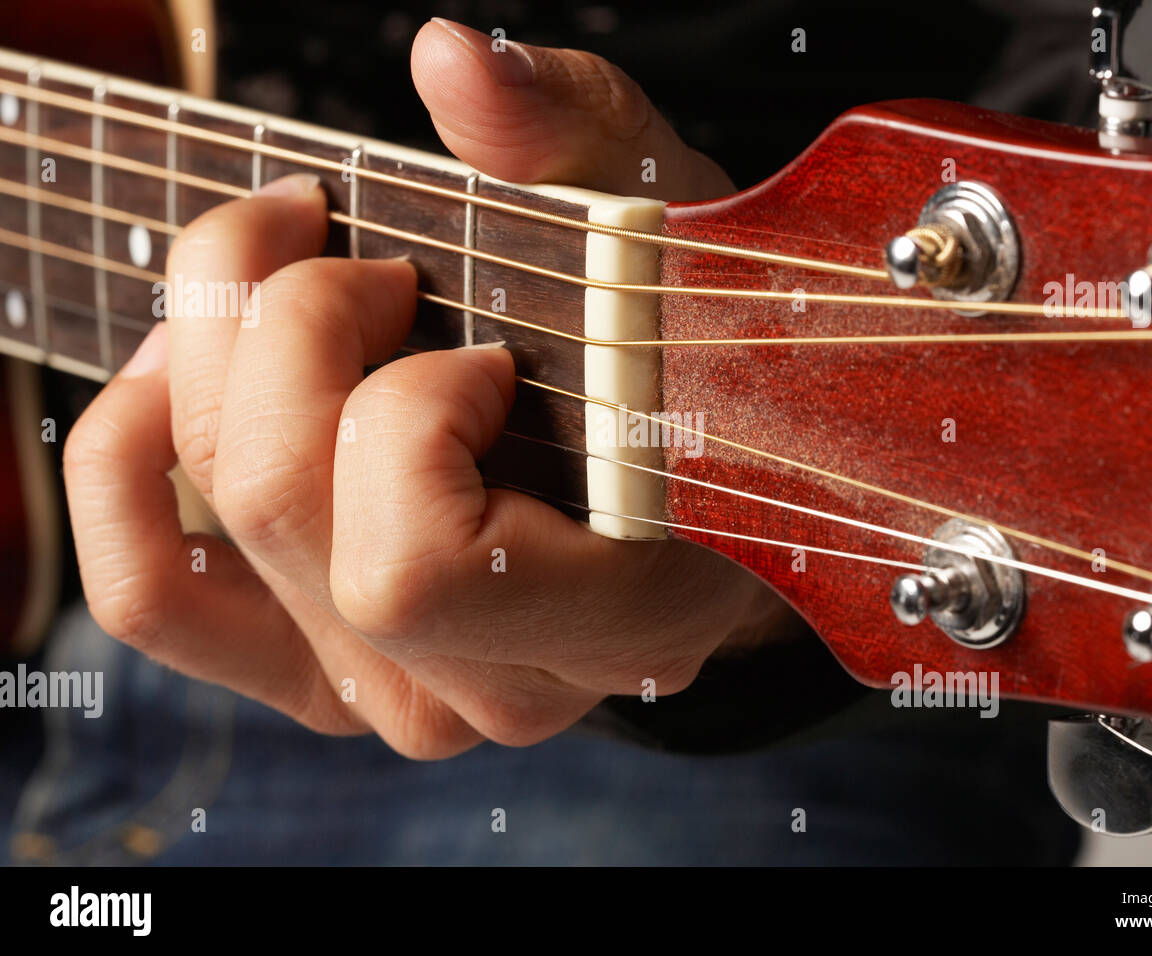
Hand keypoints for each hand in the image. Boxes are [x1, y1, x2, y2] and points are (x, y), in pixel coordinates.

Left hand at [63, 19, 795, 756]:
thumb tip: (449, 59)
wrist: (676, 481)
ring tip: (273, 282)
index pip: (414, 566)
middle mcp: (492, 689)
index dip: (411, 414)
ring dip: (209, 367)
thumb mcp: (656, 235)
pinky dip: (127, 470)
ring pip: (211, 535)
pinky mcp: (317, 668)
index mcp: (611, 618)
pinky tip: (175, 378)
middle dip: (299, 330)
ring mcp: (394, 691)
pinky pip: (156, 597)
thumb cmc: (681, 363)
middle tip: (374, 265)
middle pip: (285, 511)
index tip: (486, 341)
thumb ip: (575, 143)